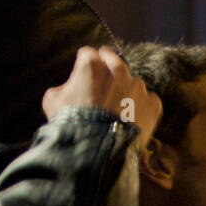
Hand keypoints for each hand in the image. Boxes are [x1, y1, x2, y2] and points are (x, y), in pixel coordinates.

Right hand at [43, 46, 162, 148]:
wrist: (97, 151)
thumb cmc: (71, 125)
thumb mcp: (53, 100)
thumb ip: (64, 86)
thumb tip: (72, 86)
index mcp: (92, 64)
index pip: (89, 54)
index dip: (86, 62)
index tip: (86, 70)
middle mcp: (118, 71)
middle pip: (115, 63)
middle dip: (109, 71)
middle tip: (104, 84)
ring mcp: (138, 87)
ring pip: (134, 83)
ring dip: (128, 92)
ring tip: (120, 110)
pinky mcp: (153, 104)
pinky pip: (149, 99)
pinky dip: (143, 107)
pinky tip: (133, 119)